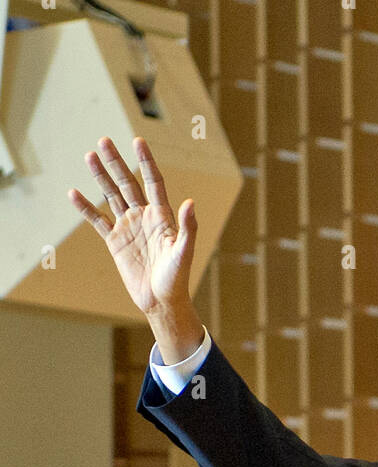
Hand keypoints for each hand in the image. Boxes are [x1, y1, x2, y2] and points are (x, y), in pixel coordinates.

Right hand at [68, 136, 201, 356]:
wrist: (161, 301)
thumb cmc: (177, 278)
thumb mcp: (183, 252)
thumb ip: (188, 228)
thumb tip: (190, 202)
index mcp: (162, 216)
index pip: (153, 182)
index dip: (146, 162)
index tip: (137, 141)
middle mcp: (144, 217)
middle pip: (128, 183)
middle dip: (116, 162)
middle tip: (103, 140)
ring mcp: (128, 227)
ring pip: (112, 196)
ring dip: (100, 177)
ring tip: (89, 155)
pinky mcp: (115, 241)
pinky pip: (98, 220)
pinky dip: (86, 208)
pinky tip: (73, 193)